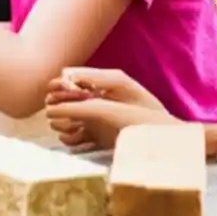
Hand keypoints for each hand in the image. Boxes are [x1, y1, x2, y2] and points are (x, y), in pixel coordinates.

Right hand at [44, 68, 173, 149]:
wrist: (160, 134)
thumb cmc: (142, 104)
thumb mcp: (119, 84)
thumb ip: (95, 77)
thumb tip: (67, 77)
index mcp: (93, 85)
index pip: (64, 81)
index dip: (58, 86)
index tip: (62, 92)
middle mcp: (88, 101)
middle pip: (57, 100)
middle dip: (56, 104)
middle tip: (59, 110)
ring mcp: (89, 120)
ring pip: (60, 120)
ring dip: (59, 123)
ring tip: (68, 126)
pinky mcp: (93, 138)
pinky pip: (70, 138)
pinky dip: (68, 138)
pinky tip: (74, 138)